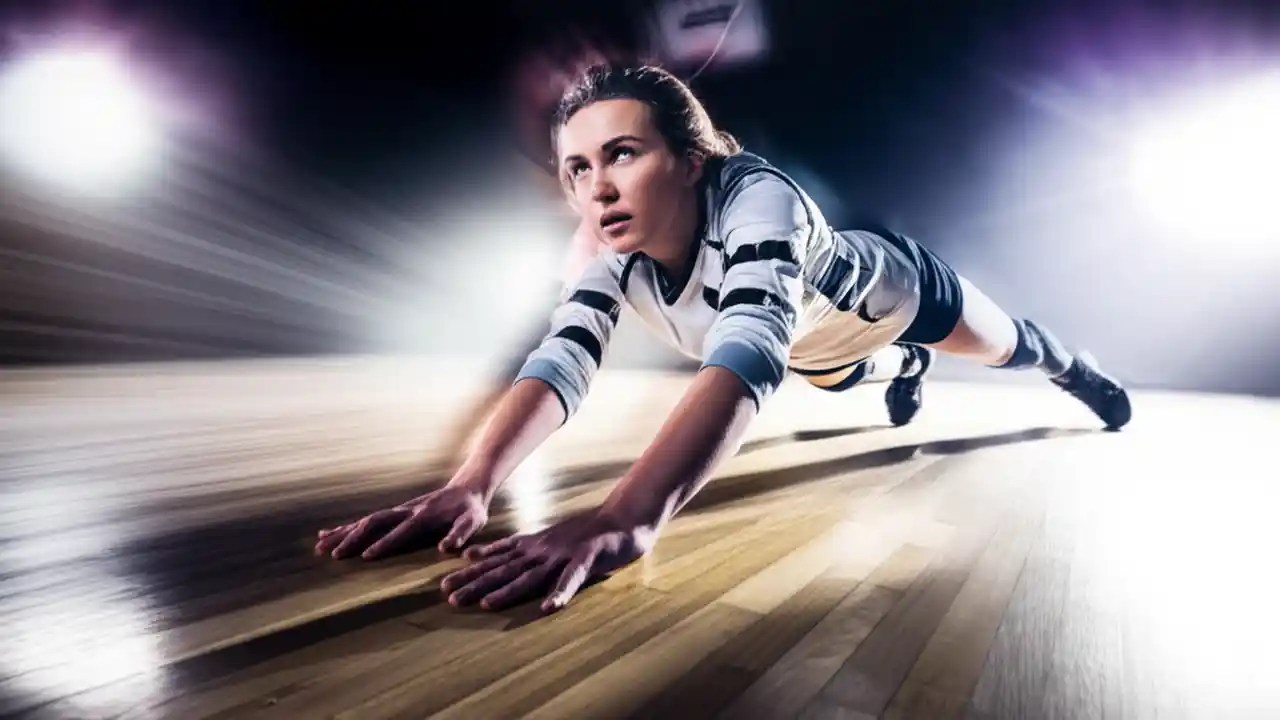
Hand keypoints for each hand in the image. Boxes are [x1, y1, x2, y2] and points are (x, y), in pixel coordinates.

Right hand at [314, 482, 488, 559]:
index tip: (366, 556)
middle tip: (333, 554)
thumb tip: (446, 548)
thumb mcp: (474, 521)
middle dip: (354, 538)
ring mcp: (399, 510)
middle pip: (375, 523)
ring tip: (320, 545)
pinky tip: (329, 533)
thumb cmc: (471, 509)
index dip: (385, 543)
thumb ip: (461, 533)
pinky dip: (348, 527)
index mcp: (425, 516)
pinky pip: (368, 520)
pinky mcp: (396, 513)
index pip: (401, 530)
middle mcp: (407, 511)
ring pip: (366, 520)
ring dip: (344, 533)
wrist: (467, 487)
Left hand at [440, 508, 654, 612]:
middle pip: (505, 569)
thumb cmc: (586, 533)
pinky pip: (573, 578)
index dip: (471, 572)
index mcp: (533, 546)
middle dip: (476, 583)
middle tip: (450, 597)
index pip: (496, 559)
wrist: (623, 519)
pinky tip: (550, 608)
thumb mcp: (546, 538)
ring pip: (531, 575)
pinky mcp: (588, 558)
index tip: (444, 583)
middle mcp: (542, 551)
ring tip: (486, 604)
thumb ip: (518, 547)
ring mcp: (564, 555)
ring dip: (508, 590)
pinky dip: (561, 592)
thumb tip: (482, 554)